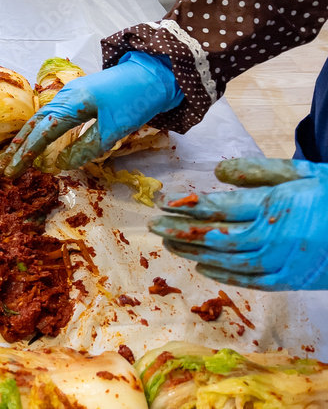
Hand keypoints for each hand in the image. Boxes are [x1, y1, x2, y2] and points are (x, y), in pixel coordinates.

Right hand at [0, 52, 181, 176]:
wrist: (155, 72)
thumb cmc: (137, 98)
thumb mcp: (116, 128)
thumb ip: (88, 147)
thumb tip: (62, 164)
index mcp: (72, 102)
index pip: (43, 131)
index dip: (26, 153)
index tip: (12, 172)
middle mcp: (65, 96)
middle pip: (33, 124)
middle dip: (16, 148)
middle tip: (1, 170)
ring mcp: (70, 95)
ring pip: (40, 120)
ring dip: (25, 141)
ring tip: (12, 160)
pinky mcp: (78, 98)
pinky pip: (51, 117)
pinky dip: (39, 132)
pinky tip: (35, 143)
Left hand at [150, 157, 327, 289]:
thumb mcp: (299, 172)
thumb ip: (257, 171)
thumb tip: (217, 173)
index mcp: (272, 205)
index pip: (217, 207)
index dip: (185, 206)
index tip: (162, 203)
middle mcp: (271, 236)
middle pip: (213, 235)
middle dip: (179, 231)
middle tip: (153, 226)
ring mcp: (279, 261)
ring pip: (225, 259)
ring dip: (193, 252)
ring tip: (168, 244)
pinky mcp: (288, 280)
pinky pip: (247, 280)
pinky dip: (222, 273)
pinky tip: (201, 266)